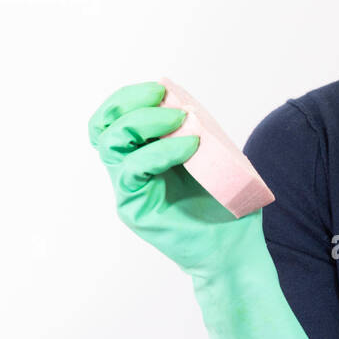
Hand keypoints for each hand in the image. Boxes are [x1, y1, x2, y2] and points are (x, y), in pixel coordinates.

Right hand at [87, 81, 258, 279]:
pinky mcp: (134, 209)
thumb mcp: (214, 157)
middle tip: (167, 99)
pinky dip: (161, 151)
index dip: (128, 98)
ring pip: (110, 144)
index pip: (113, 119)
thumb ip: (196, 130)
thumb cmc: (228, 204)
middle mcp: (129, 171)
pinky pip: (132, 171)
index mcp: (142, 155)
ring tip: (182, 120)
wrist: (235, 249)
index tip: (161, 89)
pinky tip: (190, 147)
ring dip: (145, 122)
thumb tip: (184, 101)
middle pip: (103, 127)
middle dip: (130, 103)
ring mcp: (128, 190)